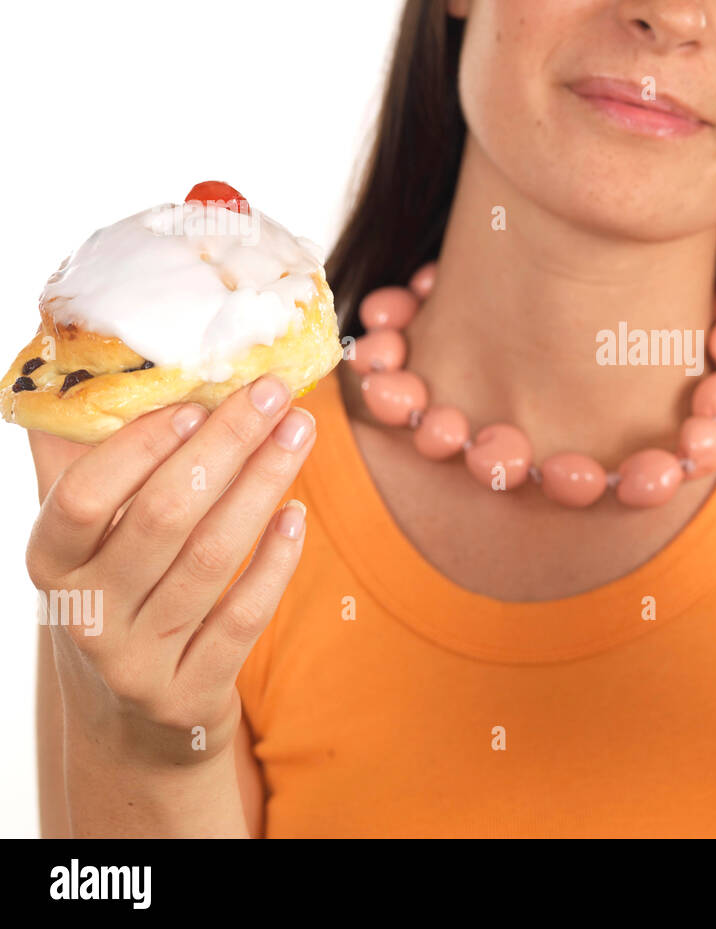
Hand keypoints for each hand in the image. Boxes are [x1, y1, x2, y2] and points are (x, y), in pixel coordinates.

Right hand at [26, 375, 314, 768]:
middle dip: (227, 445)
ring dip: (265, 485)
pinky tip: (298, 514)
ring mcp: (138, 660)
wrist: (127, 718)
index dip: (139, 447)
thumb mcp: (86, 540)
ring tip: (300, 431)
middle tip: (273, 393)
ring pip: (211, 559)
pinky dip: (276, 561)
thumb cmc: (117, 593)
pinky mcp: (190, 692)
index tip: (196, 401)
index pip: (82, 498)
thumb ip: (81, 461)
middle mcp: (86, 614)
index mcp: (50, 563)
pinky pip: (244, 617)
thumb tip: (92, 362)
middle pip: (163, 517)